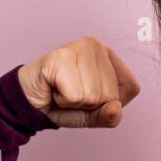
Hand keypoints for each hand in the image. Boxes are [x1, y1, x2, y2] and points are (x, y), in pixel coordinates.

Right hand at [17, 37, 140, 127]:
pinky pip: (75, 95)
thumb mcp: (92, 115)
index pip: (131, 87)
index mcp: (109, 56)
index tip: (89, 95)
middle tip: (70, 93)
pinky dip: (62, 100)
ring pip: (93, 96)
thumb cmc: (61, 103)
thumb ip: (110, 116)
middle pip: (112, 94)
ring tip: (61, 90)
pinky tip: (53, 88)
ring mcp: (78, 47)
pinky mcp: (60, 57)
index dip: (112, 102)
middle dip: (89, 103)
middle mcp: (96, 45)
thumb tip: (116, 107)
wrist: (28, 102)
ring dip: (74, 102)